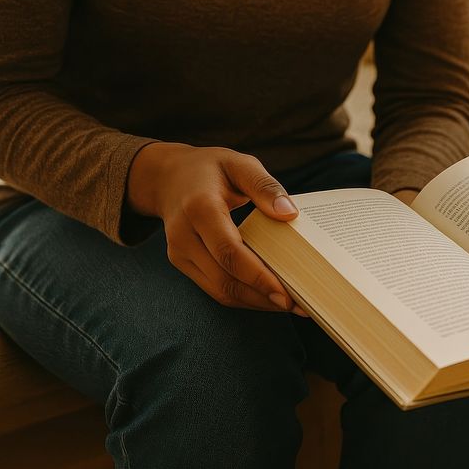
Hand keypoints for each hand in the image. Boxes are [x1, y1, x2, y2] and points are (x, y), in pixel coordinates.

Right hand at [127, 143, 304, 313]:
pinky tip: (268, 296)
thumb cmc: (211, 168)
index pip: (229, 251)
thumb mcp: (240, 164)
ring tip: (290, 304)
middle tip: (300, 305)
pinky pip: (214, 288)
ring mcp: (179, 253)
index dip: (258, 276)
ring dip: (255, 302)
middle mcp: (184, 235)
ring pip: (219, 290)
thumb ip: (265, 186)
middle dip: (262, 296)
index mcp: (199, 208)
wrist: (168, 176)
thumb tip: (289, 214)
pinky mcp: (183, 262)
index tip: (287, 293)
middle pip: (225, 278)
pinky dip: (243, 296)